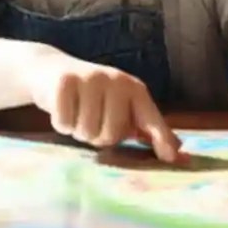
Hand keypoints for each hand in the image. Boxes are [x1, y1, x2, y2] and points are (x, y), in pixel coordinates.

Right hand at [29, 54, 180, 162]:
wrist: (51, 69)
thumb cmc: (92, 97)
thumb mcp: (121, 108)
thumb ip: (146, 130)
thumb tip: (177, 154)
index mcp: (134, 90)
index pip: (151, 118)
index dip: (161, 138)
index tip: (170, 158)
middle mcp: (116, 81)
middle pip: (112, 134)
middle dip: (98, 137)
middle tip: (92, 121)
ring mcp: (91, 79)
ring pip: (87, 131)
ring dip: (78, 131)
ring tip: (77, 114)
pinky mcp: (65, 82)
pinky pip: (65, 123)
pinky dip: (61, 123)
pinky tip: (61, 108)